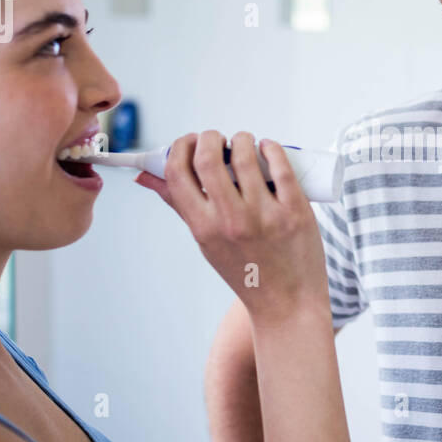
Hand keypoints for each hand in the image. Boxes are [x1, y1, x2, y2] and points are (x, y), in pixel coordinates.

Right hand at [134, 130, 329, 325]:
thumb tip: (145, 177)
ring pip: (245, 156)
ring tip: (243, 142)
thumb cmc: (244, 271)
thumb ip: (181, 205)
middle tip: (217, 139)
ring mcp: (265, 215)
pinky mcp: (295, 211)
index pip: (177, 173)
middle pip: (208, 158)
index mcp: (203, 227)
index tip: (189, 142)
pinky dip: (271, 148)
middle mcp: (231, 220)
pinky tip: (267, 147)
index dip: (179, 147)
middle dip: (208, 137)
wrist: (287, 304)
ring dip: (241, 138)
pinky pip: (281, 167)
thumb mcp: (206, 242)